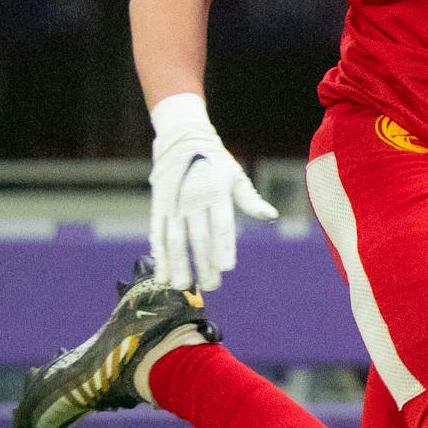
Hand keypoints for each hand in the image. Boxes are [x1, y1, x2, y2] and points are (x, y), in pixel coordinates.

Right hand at [148, 92, 278, 292]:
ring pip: (173, 239)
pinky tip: (162, 273)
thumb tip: (271, 216)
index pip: (220, 225)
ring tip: (181, 286)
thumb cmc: (216, 162)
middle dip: (202, 264)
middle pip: (197, 237)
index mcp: (216, 193)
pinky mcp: (158, 207)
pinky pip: (157, 233)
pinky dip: (158, 254)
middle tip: (210, 286)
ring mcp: (173, 204)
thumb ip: (251, 200)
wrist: (181, 140)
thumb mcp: (236, 176)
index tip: (226, 269)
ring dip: (176, 264)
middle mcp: (193, 200)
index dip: (222, 247)